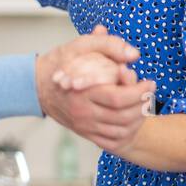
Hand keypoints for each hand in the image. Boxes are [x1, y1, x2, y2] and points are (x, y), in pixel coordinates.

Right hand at [36, 26, 152, 153]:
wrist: (35, 86)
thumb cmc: (60, 63)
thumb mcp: (81, 46)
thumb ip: (108, 45)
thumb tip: (133, 54)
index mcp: (82, 92)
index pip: (118, 97)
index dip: (139, 91)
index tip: (149, 82)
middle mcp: (82, 112)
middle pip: (123, 116)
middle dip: (143, 104)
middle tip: (150, 93)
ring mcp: (83, 125)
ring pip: (121, 130)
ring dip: (138, 119)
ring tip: (143, 104)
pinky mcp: (84, 133)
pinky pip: (112, 140)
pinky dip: (127, 132)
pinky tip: (132, 118)